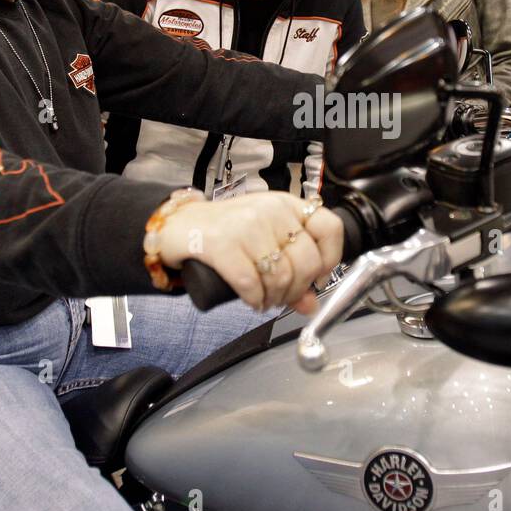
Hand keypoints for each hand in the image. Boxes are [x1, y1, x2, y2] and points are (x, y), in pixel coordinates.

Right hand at [156, 192, 342, 313]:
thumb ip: (291, 270)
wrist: (180, 226)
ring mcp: (246, 225)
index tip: (318, 277)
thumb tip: (312, 305)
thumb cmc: (226, 233)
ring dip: (276, 298)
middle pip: (307, 261)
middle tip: (283, 297)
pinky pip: (251, 283)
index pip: (329, 227)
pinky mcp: (222, 243)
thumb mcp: (264, 242)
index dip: (330, 259)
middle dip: (297, 290)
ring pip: (281, 276)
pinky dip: (255, 299)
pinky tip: (252, 300)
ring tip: (266, 299)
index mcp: (287, 205)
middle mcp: (271, 211)